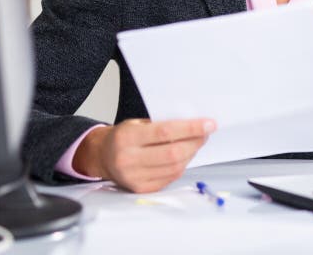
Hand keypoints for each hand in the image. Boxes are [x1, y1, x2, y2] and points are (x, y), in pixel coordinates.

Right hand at [74, 118, 215, 192]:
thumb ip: (161, 124)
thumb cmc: (123, 136)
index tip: (209, 124)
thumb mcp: (137, 123)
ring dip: (191, 153)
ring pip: (175, 167)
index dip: (191, 128)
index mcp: (127, 138)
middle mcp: (129, 159)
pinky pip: (170, 177)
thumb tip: (194, 125)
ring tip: (197, 141)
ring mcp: (135, 177)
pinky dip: (182, 165)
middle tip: (206, 132)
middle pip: (173, 153)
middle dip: (195, 141)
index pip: (165, 132)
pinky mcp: (142, 188)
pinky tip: (185, 154)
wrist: (103, 156)